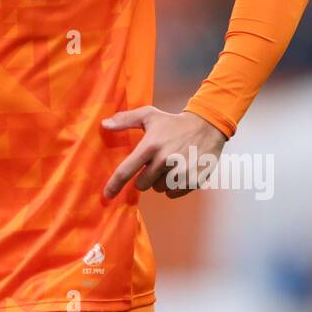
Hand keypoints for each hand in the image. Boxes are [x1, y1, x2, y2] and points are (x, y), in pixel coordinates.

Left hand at [101, 106, 227, 199]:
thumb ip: (125, 120)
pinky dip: (173, 187)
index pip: (126, 170)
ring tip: (169, 165)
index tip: (107, 195)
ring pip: (158, 189)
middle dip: (144, 177)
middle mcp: (164, 160)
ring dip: (159, 181)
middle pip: (142, 184)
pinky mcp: (193, 181)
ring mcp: (180, 172)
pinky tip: (179, 171)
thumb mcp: (149, 115)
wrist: (207, 127)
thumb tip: (104, 125)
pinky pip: (173, 194)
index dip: (114, 185)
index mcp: (150, 145)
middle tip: (154, 163)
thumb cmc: (174, 122)